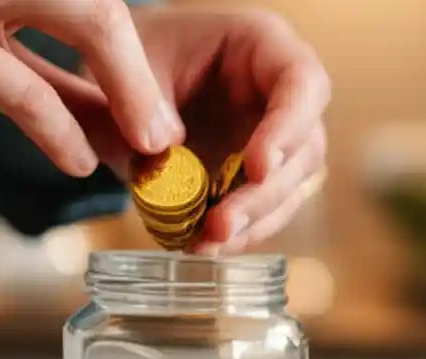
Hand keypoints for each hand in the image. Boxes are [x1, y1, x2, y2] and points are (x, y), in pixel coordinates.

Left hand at [33, 6, 330, 252]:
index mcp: (263, 46)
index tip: (256, 168)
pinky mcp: (258, 174)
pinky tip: (204, 245)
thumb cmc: (133, 50)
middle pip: (304, 149)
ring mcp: (275, 137)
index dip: (288, 129)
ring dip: (253, 221)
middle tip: (221, 225)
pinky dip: (237, 231)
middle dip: (263, 195)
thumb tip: (162, 159)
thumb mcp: (128, 63)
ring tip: (207, 243)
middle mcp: (282, 93)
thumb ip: (141, 104)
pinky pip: (264, 209)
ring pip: (291, 187)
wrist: (121, 71)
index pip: (302, 84)